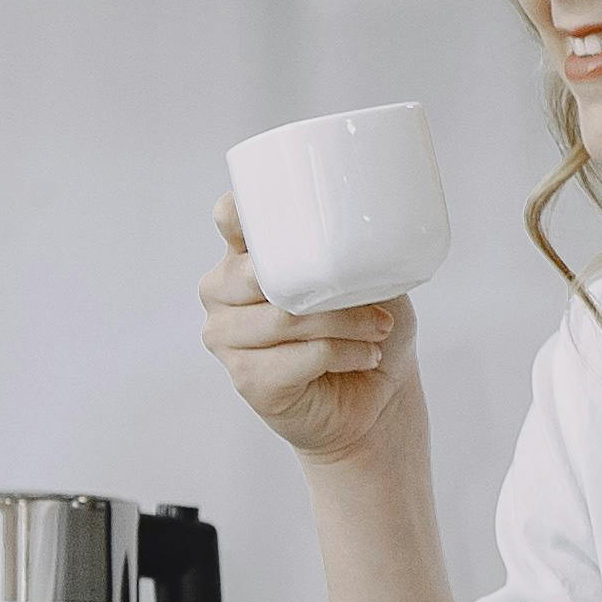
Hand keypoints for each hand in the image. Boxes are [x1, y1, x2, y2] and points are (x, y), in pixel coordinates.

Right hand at [200, 196, 418, 470]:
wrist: (377, 393)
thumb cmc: (366, 326)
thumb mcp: (366, 276)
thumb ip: (348, 250)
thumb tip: (355, 235)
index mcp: (245, 256)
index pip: (229, 217)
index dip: (244, 210)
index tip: (288, 208)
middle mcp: (222, 292)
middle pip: (260, 273)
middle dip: (327, 284)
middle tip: (375, 301)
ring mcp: (226, 338)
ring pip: (284, 317)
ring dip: (345, 323)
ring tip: (378, 330)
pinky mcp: (246, 379)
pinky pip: (299, 356)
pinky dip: (343, 353)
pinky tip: (364, 356)